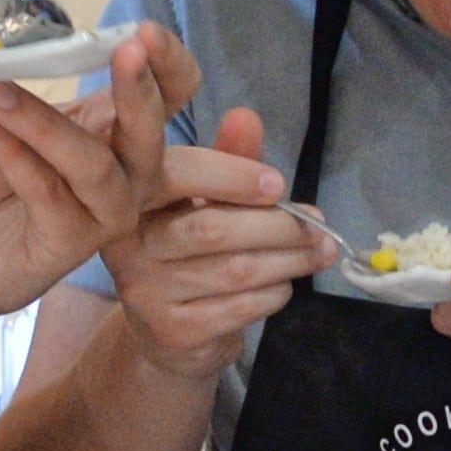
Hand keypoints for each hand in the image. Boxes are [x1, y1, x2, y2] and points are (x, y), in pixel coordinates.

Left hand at [0, 20, 198, 321]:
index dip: (167, 60)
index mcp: (111, 126)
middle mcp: (120, 170)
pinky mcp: (69, 245)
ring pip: (94, 165)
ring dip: (43, 123)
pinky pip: (50, 195)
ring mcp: (100, 211)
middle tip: (126, 46)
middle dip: (141, 86)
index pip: (168, 90)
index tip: (142, 30)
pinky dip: (16, 157)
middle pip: (152, 128)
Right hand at [103, 105, 335, 385]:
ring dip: (288, 260)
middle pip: (210, 228)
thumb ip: (228, 161)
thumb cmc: (190, 252)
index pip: (176, 175)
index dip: (231, 174)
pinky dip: (273, 294)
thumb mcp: (206, 199)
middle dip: (276, 225)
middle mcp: (129, 244)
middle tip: (318, 224)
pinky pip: (238, 308)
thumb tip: (245, 116)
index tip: (278, 183)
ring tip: (321, 251)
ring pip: (232, 271)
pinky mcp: (172, 331)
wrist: (167, 334)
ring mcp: (146, 293)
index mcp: (134, 197)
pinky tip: (286, 284)